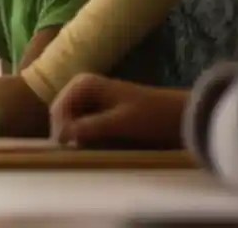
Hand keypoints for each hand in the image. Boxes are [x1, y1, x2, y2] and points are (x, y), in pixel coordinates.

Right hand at [50, 74, 187, 147]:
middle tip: (75, 154)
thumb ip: (89, 127)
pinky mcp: (99, 109)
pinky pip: (83, 124)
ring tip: (84, 151)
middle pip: (62, 114)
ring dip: (75, 136)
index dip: (60, 130)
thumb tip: (61, 137)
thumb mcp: (119, 122)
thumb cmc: (151, 115)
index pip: (58, 109)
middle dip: (67, 133)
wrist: (178, 114)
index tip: (68, 151)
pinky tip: (92, 146)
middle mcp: (83, 87)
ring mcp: (91, 98)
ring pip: (71, 121)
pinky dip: (85, 136)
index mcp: (84, 83)